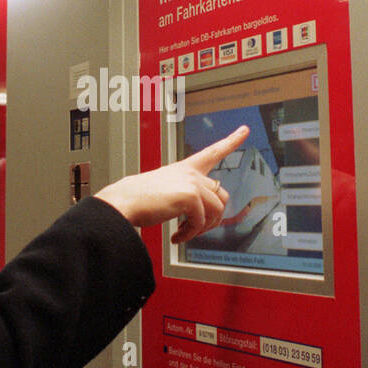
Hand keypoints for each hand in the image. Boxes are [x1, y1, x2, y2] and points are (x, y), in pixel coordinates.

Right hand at [94, 126, 249, 242]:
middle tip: (197, 228)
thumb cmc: (139, 199)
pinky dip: (190, 234)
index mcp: (184, 167)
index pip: (213, 151)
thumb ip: (186, 196)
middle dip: (214, 217)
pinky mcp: (191, 196)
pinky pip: (202, 222)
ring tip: (184, 233)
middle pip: (221, 194)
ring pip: (216, 210)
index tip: (244, 130)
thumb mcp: (166, 190)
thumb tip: (203, 214)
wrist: (123, 202)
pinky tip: (177, 236)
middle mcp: (191, 172)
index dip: (232, 140)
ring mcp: (192, 182)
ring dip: (202, 228)